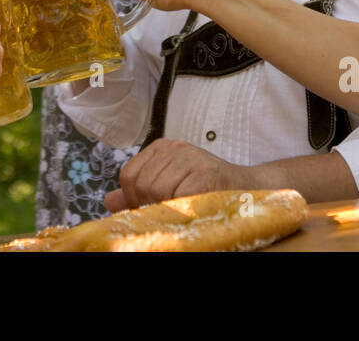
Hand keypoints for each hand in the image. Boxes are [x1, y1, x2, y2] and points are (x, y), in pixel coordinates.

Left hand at [104, 138, 253, 211]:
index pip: (128, 174)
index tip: (152, 208)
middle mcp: (175, 147)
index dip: (134, 198)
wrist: (249, 190)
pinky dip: (182, 209)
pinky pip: (178, 197)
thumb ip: (139, 192)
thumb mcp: (170, 187)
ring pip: (157, 190)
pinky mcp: (206, 174)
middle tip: (172, 211)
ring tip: (185, 210)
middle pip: (141, 183)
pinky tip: (193, 209)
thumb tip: (108, 201)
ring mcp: (191, 158)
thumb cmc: (208, 191)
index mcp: (161, 148)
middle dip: (151, 205)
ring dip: (168, 208)